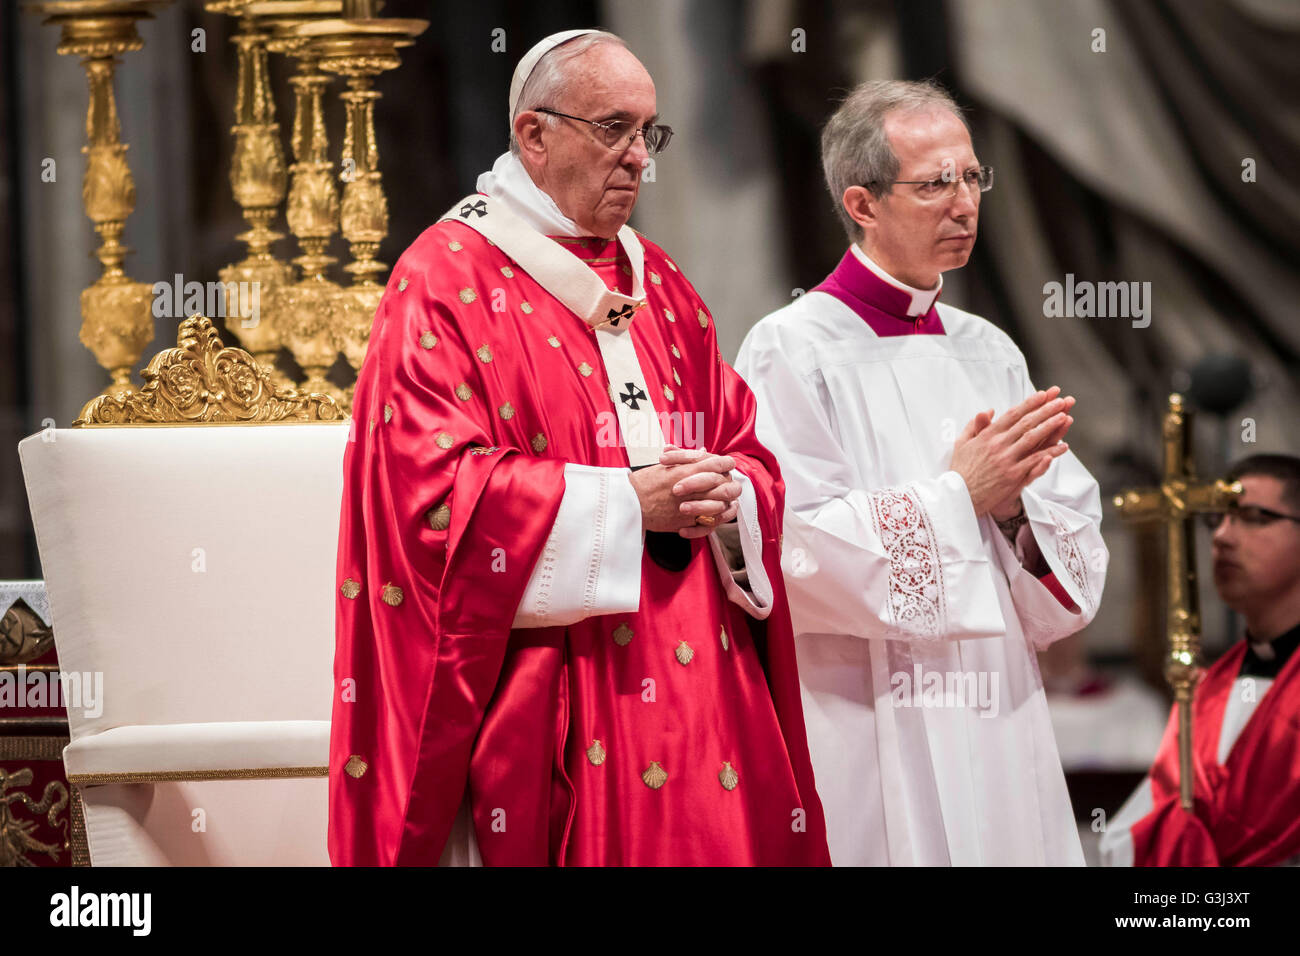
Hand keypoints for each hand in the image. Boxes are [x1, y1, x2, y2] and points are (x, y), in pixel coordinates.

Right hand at [627, 445, 739, 536]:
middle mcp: (693, 488)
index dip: (727, 464)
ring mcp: (691, 506)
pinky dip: (712, 521)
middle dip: (730, 486)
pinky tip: (712, 517)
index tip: (727, 467)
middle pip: (726, 486)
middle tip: (728, 486)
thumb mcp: (666, 465)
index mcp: (688, 470)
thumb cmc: (644, 483)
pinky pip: (708, 524)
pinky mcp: (686, 523)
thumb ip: (688, 459)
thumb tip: (703, 452)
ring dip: (724, 504)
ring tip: (723, 503)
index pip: (720, 463)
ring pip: (721, 506)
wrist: (629, 504)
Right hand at [950, 387, 1074, 518]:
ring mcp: (1006, 460)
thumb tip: (987, 412)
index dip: (1029, 403)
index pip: (1012, 415)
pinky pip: (1035, 461)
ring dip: (1050, 426)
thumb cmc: (960, 470)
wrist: (958, 496)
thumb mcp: (961, 443)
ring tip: (1064, 416)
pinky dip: (1050, 453)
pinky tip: (1062, 447)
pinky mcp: (1012, 475)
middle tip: (1060, 401)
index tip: (1043, 395)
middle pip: (1026, 423)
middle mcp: (997, 445)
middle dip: (1045, 410)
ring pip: (1032, 438)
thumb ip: (974, 425)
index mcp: (987, 436)